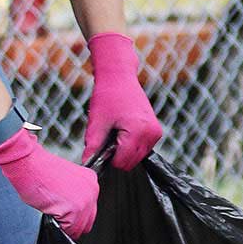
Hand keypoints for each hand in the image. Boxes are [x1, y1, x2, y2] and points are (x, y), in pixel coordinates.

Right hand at [0, 130, 99, 238]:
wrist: (29, 164)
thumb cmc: (39, 170)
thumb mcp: (64, 182)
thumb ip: (73, 195)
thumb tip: (71, 213)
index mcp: (91, 181)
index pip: (89, 210)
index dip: (75, 217)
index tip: (63, 213)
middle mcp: (92, 190)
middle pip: (87, 221)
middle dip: (71, 223)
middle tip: (56, 215)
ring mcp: (86, 200)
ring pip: (78, 228)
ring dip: (63, 225)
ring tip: (51, 210)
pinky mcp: (75, 209)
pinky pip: (68, 229)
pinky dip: (57, 226)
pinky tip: (49, 210)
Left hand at [82, 32, 163, 168]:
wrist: (120, 77)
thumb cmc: (107, 96)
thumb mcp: (97, 122)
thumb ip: (92, 146)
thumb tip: (86, 165)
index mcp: (138, 131)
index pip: (122, 162)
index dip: (108, 159)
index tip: (101, 144)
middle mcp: (152, 134)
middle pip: (131, 163)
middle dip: (117, 155)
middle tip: (108, 136)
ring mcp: (156, 133)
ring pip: (138, 157)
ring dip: (124, 151)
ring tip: (116, 131)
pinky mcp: (156, 131)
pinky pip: (142, 149)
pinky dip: (131, 146)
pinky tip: (124, 130)